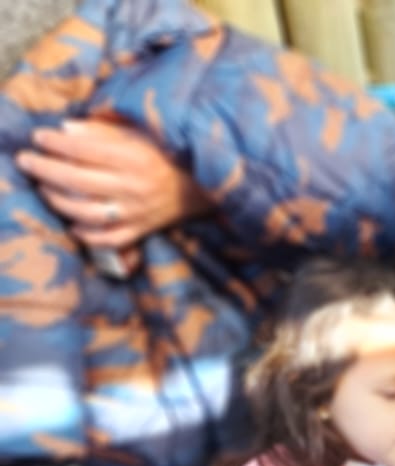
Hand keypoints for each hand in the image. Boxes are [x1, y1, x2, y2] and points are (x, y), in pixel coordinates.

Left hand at [15, 119, 213, 261]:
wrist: (201, 190)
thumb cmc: (165, 157)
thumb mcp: (139, 135)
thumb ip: (103, 131)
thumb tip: (65, 130)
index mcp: (135, 159)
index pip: (86, 150)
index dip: (56, 143)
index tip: (38, 137)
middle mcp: (135, 187)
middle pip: (79, 180)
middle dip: (46, 169)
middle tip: (26, 160)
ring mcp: (137, 213)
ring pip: (87, 211)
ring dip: (58, 201)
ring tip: (43, 188)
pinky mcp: (141, 231)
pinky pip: (109, 239)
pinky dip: (87, 235)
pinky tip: (72, 224)